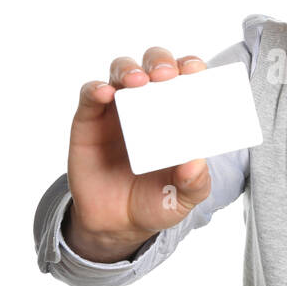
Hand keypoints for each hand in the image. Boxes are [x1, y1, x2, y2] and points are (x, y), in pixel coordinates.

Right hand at [64, 47, 212, 262]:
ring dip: (129, 70)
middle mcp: (149, 104)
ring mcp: (118, 109)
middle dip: (160, 61)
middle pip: (154, 65)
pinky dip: (96, 89)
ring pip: (122, 71)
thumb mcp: (183, 198)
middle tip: (166, 75)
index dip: (191, 67)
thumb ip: (195, 183)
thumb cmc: (156, 200)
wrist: (117, 224)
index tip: (195, 71)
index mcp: (178, 114)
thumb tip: (196, 162)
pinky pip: (90, 95)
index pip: (186, 78)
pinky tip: (105, 93)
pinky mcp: (89, 119)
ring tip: (138, 81)